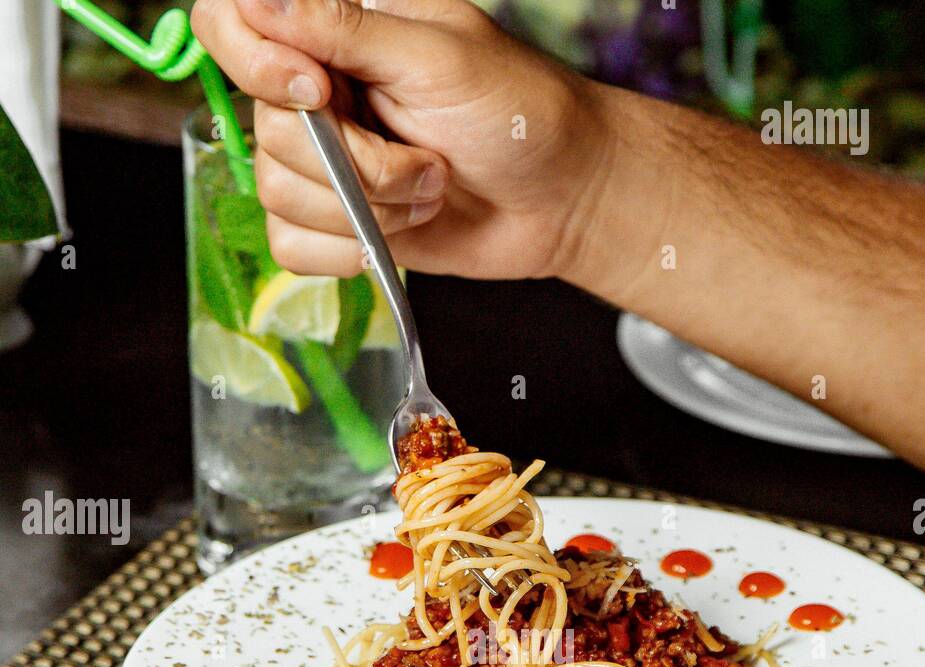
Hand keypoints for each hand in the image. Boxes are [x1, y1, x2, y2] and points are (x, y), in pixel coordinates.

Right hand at [190, 0, 611, 280]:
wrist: (561, 200)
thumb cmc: (517, 113)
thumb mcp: (438, 56)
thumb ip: (346, 29)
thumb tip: (259, 0)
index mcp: (335, 27)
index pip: (230, 21)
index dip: (254, 60)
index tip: (317, 91)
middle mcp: (318, 90)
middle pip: (265, 129)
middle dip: (351, 162)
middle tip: (423, 157)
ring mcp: (324, 161)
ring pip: (277, 194)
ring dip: (367, 208)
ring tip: (430, 188)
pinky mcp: (335, 224)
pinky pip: (291, 246)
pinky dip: (347, 250)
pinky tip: (401, 231)